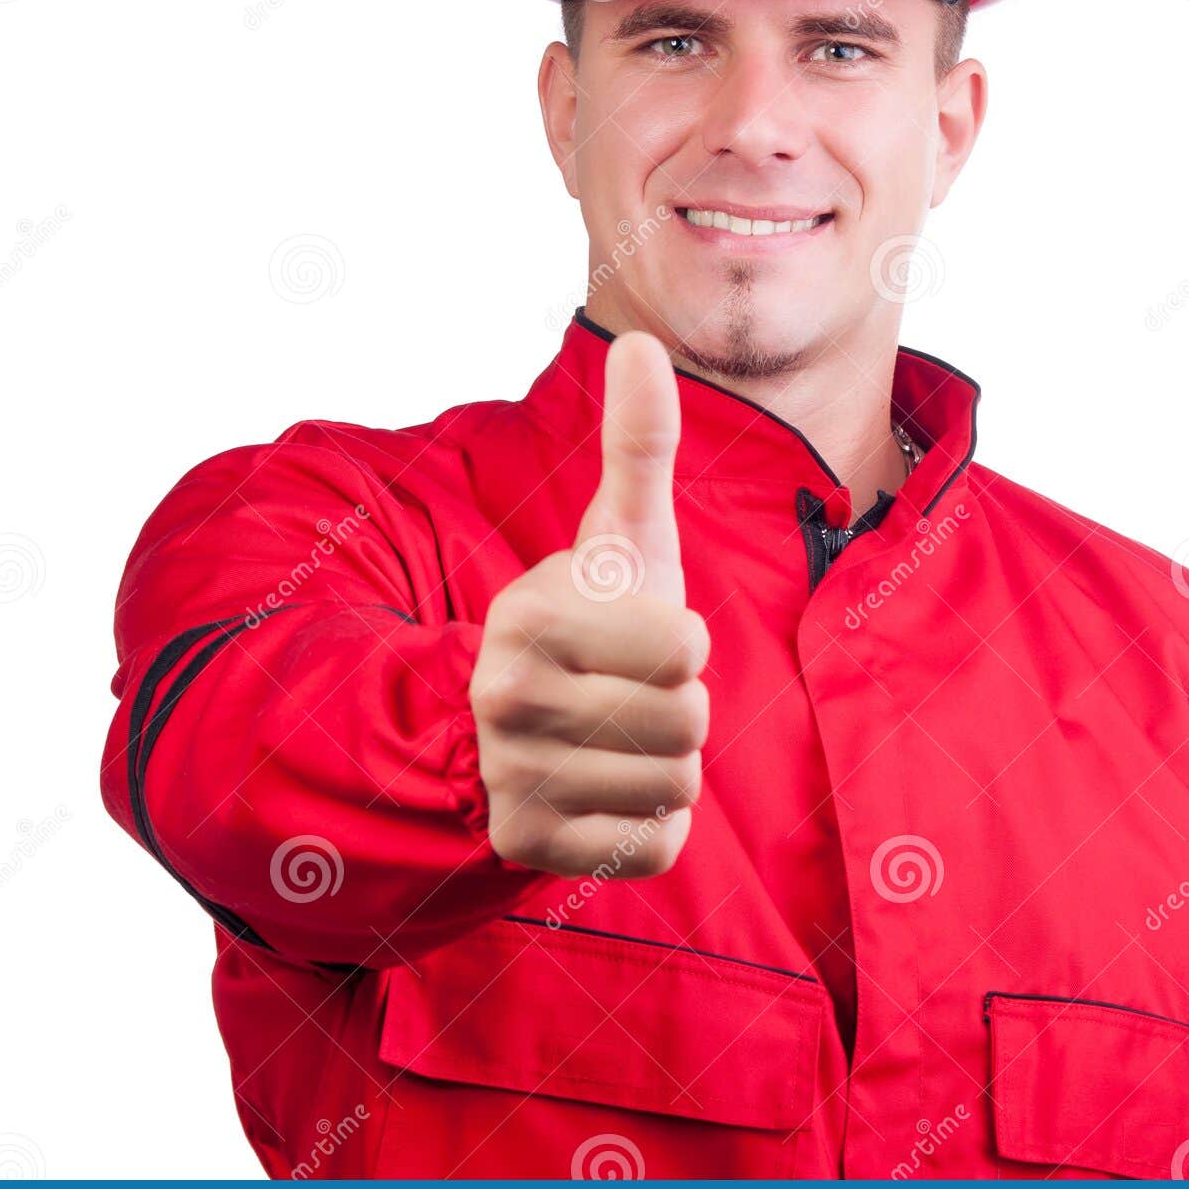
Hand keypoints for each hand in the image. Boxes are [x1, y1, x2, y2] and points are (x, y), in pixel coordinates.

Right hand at [470, 331, 708, 878]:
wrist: (500, 722)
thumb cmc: (587, 620)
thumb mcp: (616, 535)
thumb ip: (637, 445)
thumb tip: (643, 340)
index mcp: (532, 614)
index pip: (686, 648)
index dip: (682, 639)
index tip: (641, 634)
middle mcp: (508, 698)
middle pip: (688, 721)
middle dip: (679, 706)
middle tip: (629, 691)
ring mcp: (512, 779)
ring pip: (675, 783)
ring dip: (665, 763)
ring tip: (615, 737)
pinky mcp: (529, 848)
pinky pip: (655, 843)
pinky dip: (649, 821)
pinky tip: (605, 790)